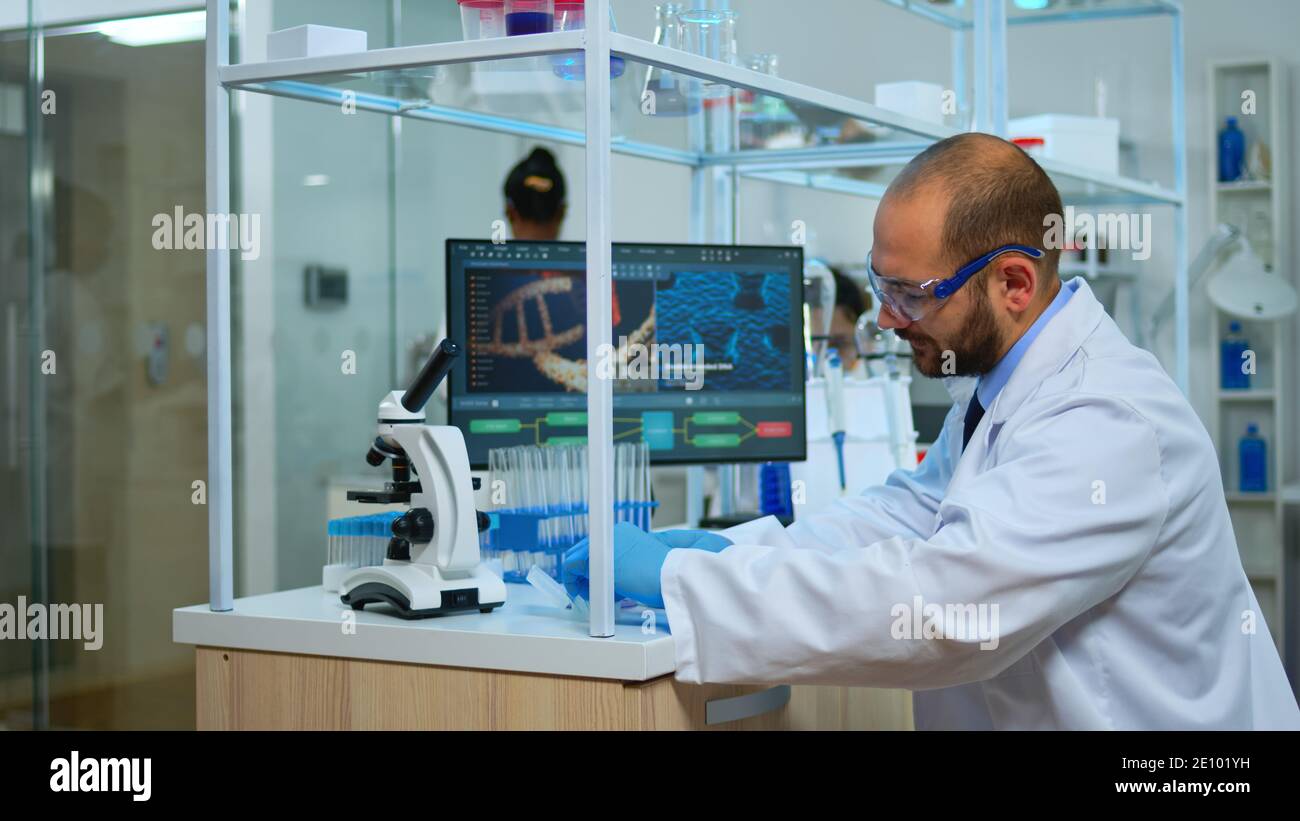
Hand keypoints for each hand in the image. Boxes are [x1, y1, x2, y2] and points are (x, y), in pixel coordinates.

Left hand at [562, 523, 730, 607]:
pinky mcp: (595, 557)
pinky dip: (573, 583)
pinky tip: (585, 597)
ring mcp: (603, 543)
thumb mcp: (644, 566)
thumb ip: (625, 567)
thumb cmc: (667, 577)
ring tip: (589, 597)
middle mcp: (612, 533)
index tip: (594, 583)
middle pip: (583, 551)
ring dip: (579, 580)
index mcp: (626, 533)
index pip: (599, 548)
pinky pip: (571, 568)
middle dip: (582, 574)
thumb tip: (614, 579)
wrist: (674, 577)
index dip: (593, 568)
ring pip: (576, 559)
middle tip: (587, 592)